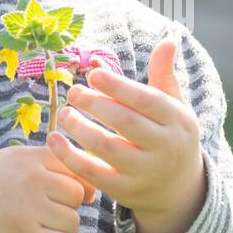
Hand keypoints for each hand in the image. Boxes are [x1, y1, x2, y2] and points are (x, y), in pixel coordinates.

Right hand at [0, 145, 96, 232]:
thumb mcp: (10, 162)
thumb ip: (46, 165)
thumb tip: (91, 188)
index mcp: (28, 158)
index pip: (74, 167)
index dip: (77, 184)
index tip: (65, 195)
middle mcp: (30, 180)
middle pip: (77, 196)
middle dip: (67, 208)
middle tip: (45, 215)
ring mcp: (27, 209)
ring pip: (73, 222)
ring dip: (61, 229)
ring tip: (38, 228)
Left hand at [47, 37, 206, 232]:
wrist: (179, 189)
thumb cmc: (170, 135)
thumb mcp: (175, 107)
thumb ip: (164, 76)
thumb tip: (167, 40)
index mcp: (177, 121)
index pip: (148, 101)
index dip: (119, 87)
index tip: (92, 75)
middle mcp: (165, 147)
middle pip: (127, 123)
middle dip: (96, 105)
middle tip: (73, 92)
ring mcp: (145, 172)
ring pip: (108, 149)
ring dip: (80, 129)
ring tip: (64, 114)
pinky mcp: (125, 192)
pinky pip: (93, 175)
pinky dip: (70, 158)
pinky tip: (54, 140)